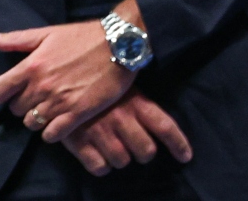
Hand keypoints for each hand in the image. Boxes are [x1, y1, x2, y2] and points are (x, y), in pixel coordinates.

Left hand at [0, 18, 132, 141]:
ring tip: (51, 109)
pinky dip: (52, 132)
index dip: (3, 94)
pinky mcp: (78, 113)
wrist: (121, 44)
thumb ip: (15, 39)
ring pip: (32, 123)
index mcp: (31, 66)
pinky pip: (52, 135)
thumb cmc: (84, 36)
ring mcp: (59, 101)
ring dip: (38, 119)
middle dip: (25, 104)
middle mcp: (41, 86)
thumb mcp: (48, 33)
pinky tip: (60, 122)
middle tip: (39, 97)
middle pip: (16, 110)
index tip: (14, 92)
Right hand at [62, 90, 192, 176]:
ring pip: (123, 161)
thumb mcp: (125, 88)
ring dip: (122, 159)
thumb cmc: (99, 84)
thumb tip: (161, 127)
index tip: (186, 157)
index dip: (179, 144)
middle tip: (138, 148)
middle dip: (145, 153)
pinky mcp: (79, 142)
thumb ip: (142, 107)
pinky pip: (99, 168)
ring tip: (115, 148)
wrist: (61, 80)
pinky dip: (102, 167)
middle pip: (146, 151)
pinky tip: (100, 157)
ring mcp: (100, 132)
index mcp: (137, 103)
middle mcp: (122, 119)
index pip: (165, 126)